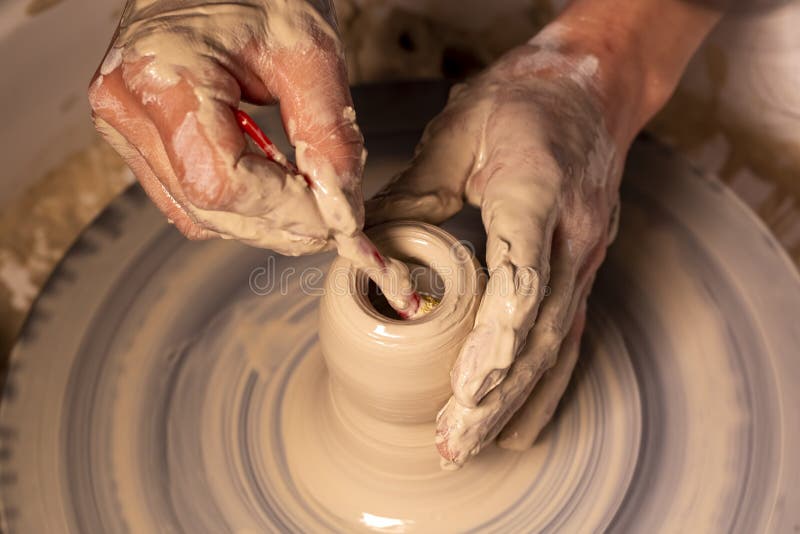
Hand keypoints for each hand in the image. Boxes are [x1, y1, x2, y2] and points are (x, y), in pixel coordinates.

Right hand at [88, 0, 363, 255]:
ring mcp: (124, 125)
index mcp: (163, 73)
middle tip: (333, 222)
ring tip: (307, 202)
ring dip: (260, 221)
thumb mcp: (309, 51)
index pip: (223, 183)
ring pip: (196, 213)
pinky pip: (186, 199)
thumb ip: (329, 131)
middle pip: (208, 207)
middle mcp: (127, 105)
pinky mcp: (137, 137)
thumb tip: (341, 205)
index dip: (286, 211)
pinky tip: (273, 189)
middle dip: (279, 225)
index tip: (336, 219)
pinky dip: (236, 207)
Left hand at [366, 40, 624, 466]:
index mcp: (538, 188)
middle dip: (495, 392)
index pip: (523, 270)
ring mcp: (585, 256)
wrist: (593, 90)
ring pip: (554, 342)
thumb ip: (415, 187)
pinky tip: (518, 428)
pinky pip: (567, 338)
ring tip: (471, 447)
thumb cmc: (522, 102)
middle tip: (453, 441)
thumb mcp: (459, 127)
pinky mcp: (583, 270)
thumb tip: (367, 243)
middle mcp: (573, 232)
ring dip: (515, 402)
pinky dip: (544, 388)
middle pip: (538, 326)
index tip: (468, 384)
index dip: (497, 332)